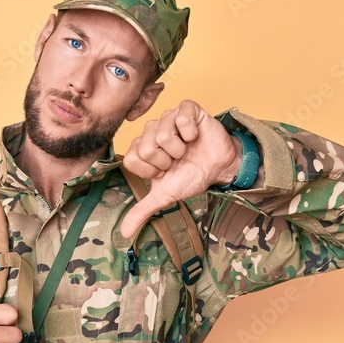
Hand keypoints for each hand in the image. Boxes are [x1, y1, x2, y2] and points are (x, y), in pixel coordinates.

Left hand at [120, 99, 240, 238]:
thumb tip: (124, 234)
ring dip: (179, 149)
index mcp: (142, 147)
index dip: (151, 171)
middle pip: (146, 147)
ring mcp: (169, 116)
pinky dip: (191, 132)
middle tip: (177, 161)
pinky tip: (195, 137)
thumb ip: (142, 211)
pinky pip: (181, 117)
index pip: (132, 159)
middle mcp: (152, 130)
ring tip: (187, 150)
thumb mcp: (164, 196)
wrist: (219, 168)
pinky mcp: (187, 108)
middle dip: (166, 161)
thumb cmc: (191, 177)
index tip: (164, 172)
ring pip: (163, 133)